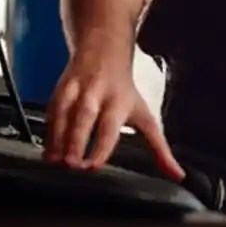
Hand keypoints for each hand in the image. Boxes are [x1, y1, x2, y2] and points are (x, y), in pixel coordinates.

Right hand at [43, 51, 184, 181]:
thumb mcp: (146, 117)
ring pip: (63, 113)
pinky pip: (51, 112)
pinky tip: (47, 151)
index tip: (92, 166)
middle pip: (84, 118)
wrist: (104, 51)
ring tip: (54, 162)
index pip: (109, 127)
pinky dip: (48, 132)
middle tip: (70, 165)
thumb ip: (160, 149)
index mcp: (119, 102)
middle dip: (75, 142)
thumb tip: (178, 175)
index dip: (100, 147)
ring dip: (57, 139)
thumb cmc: (124, 92)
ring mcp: (76, 90)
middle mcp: (96, 94)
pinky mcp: (60, 90)